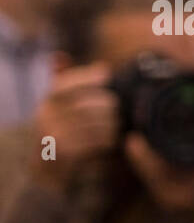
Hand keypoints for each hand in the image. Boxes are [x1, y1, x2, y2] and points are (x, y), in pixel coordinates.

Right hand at [28, 59, 117, 191]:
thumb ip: (61, 80)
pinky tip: (111, 140)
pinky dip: (108, 140)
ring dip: (112, 124)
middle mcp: (47, 115)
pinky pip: (96, 140)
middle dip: (109, 106)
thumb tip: (59, 55)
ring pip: (96, 123)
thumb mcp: (58, 104)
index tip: (106, 72)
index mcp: (47, 101)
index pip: (67, 83)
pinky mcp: (66, 151)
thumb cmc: (61, 129)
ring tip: (116, 126)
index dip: (88, 76)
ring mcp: (55, 134)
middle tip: (118, 110)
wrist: (48, 167)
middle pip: (89, 104)